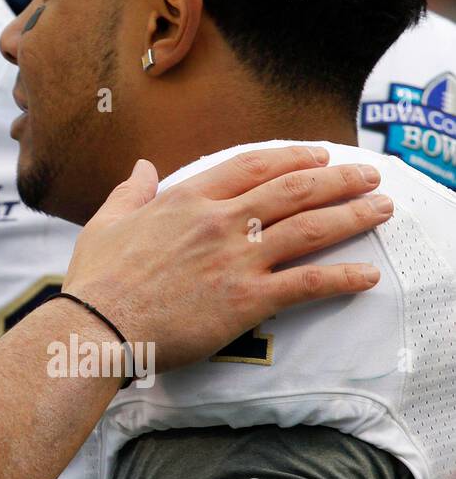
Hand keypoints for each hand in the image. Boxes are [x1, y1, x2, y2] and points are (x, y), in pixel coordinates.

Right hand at [63, 146, 390, 371]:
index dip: (291, 156)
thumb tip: (141, 167)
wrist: (98, 324)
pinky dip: (342, 278)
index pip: (252, 166)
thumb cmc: (97, 278)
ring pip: (308, 228)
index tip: (318, 154)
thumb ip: (130, 192)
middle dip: (337, 179)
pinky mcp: (246, 300)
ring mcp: (236, 259)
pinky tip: (368, 275)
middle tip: (368, 175)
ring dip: (351, 215)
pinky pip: (306, 284)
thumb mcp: (106, 222)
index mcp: (187, 200)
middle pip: (292, 189)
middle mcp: (218, 221)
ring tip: (381, 209)